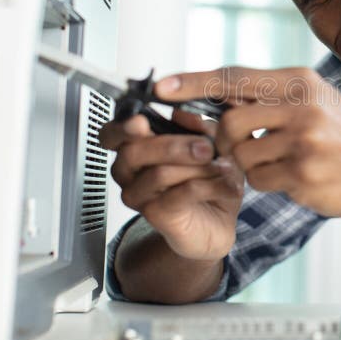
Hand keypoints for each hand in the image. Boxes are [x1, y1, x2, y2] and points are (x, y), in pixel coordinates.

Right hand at [98, 110, 244, 260]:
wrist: (218, 223)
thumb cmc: (210, 179)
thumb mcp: (213, 144)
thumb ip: (200, 127)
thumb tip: (183, 116)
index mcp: (137, 146)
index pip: (110, 135)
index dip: (121, 127)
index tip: (141, 122)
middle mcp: (129, 171)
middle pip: (134, 152)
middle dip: (174, 146)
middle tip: (207, 148)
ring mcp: (138, 195)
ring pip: (160, 174)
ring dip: (201, 168)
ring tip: (225, 168)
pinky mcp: (155, 215)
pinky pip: (180, 194)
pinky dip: (212, 186)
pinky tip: (230, 186)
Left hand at [155, 67, 340, 217]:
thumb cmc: (339, 136)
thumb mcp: (311, 100)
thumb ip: (268, 95)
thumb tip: (214, 92)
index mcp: (301, 81)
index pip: (234, 77)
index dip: (193, 82)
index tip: (160, 87)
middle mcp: (303, 105)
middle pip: (229, 120)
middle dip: (223, 139)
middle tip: (236, 147)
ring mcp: (305, 140)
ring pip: (240, 153)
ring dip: (247, 163)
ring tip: (275, 161)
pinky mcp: (303, 172)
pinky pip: (257, 179)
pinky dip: (264, 181)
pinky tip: (288, 177)